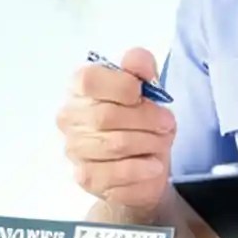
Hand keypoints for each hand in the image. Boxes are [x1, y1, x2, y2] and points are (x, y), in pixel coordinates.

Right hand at [56, 47, 176, 211]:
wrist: (142, 162)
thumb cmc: (139, 118)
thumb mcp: (146, 86)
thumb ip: (141, 66)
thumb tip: (137, 61)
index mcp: (79, 86)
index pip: (90, 81)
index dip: (122, 85)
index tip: (144, 92)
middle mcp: (69, 116)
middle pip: (106, 115)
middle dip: (146, 118)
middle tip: (167, 122)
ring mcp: (74, 148)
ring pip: (115, 144)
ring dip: (148, 143)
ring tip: (162, 142)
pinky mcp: (86, 176)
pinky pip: (116, 173)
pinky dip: (141, 168)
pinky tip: (153, 165)